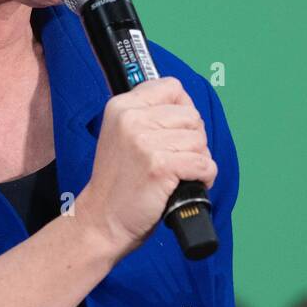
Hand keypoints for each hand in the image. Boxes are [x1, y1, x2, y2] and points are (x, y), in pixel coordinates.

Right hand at [74, 77, 217, 262]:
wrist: (102, 220)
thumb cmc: (118, 182)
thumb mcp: (121, 135)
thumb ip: (148, 115)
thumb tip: (188, 108)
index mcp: (121, 106)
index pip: (172, 87)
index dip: (182, 110)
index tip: (173, 132)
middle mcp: (131, 119)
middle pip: (192, 115)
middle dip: (192, 140)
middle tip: (173, 159)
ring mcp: (145, 142)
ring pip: (200, 141)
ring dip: (197, 161)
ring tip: (176, 174)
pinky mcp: (160, 166)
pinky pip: (204, 164)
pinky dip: (204, 178)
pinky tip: (185, 184)